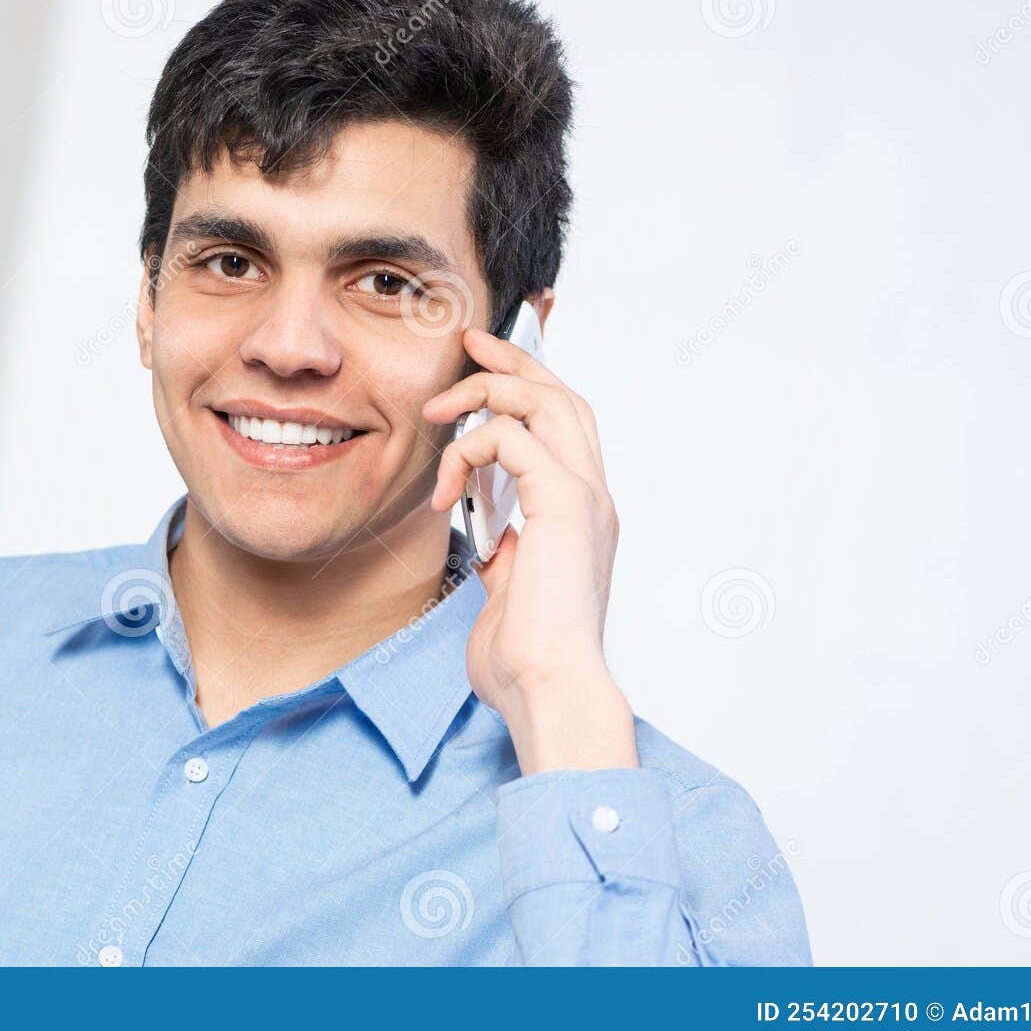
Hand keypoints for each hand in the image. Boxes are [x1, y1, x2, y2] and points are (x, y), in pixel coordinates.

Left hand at [421, 325, 637, 774]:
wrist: (547, 688)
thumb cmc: (526, 658)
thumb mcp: (509, 594)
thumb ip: (507, 557)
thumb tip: (490, 539)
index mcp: (583, 516)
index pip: (566, 427)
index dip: (529, 387)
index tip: (483, 368)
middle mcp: (594, 497)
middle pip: (563, 395)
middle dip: (514, 362)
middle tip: (470, 343)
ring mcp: (585, 497)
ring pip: (546, 401)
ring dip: (486, 392)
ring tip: (436, 409)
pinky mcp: (562, 503)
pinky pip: (511, 438)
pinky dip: (469, 450)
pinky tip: (445, 491)